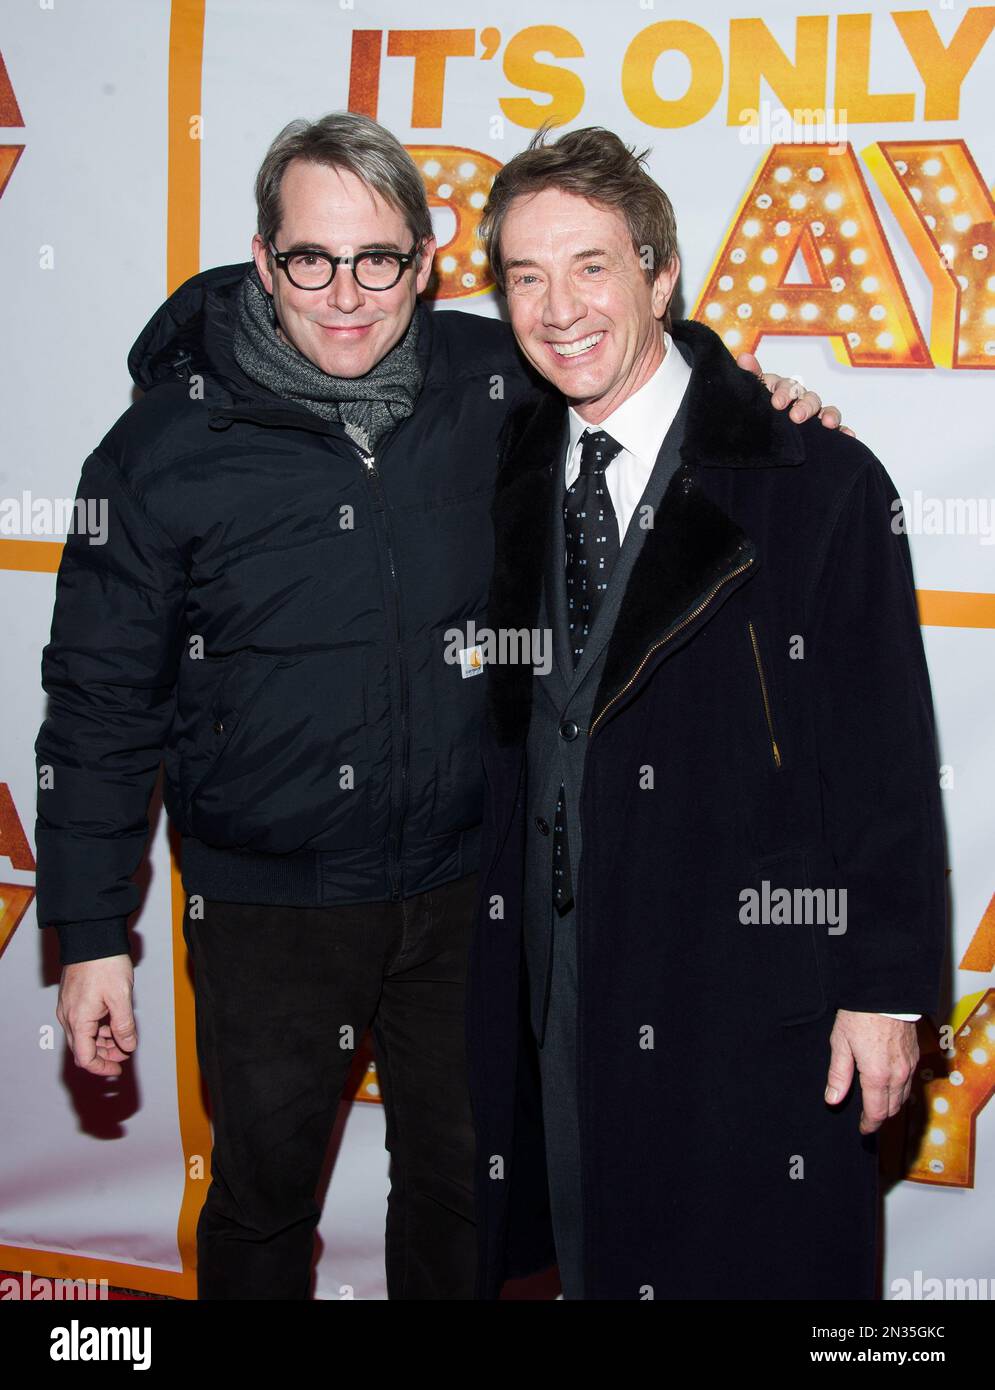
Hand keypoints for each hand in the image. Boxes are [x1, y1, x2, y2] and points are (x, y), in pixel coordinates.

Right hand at [56, 955, 136, 1076]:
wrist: (92, 936)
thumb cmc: (105, 963)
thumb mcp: (121, 997)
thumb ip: (124, 1025)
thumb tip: (128, 1045)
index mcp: (78, 1021)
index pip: (85, 1058)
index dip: (102, 1067)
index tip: (118, 1068)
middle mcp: (68, 1017)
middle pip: (83, 1048)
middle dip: (105, 1055)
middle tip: (125, 1053)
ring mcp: (69, 1007)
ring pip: (84, 1035)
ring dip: (103, 1041)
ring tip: (123, 1038)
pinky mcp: (73, 999)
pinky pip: (83, 1021)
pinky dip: (99, 1028)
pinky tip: (114, 1022)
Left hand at [736, 351, 855, 436]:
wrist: (756, 437)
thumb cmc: (757, 410)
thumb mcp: (751, 395)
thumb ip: (751, 377)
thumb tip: (744, 357)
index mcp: (781, 390)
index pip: (785, 386)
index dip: (784, 393)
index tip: (777, 404)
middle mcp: (799, 399)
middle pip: (807, 397)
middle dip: (804, 406)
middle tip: (796, 417)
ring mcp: (812, 414)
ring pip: (823, 409)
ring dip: (828, 414)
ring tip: (827, 424)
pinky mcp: (823, 429)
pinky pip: (837, 428)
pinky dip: (843, 430)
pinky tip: (849, 435)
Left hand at [824, 1009, 917, 1133]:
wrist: (884, 993)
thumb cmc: (860, 1016)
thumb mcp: (840, 1044)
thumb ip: (838, 1075)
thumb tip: (833, 1100)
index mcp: (877, 1076)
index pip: (876, 1112)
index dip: (869, 1124)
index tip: (863, 1129)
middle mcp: (898, 1075)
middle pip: (893, 1108)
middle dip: (880, 1116)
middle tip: (868, 1118)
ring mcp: (910, 1065)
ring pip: (904, 1096)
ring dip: (892, 1104)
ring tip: (878, 1104)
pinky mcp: (915, 1055)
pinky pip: (910, 1081)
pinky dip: (901, 1090)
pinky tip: (890, 1085)